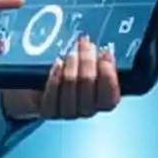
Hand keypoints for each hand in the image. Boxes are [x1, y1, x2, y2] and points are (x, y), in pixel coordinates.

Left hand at [1, 36, 120, 120]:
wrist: (47, 88)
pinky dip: (55, 77)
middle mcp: (87, 111)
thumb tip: (106, 51)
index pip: (110, 96)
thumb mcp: (93, 65)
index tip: (104, 52)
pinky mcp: (50, 112)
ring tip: (71, 53)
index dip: (108, 73)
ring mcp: (68, 113)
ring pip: (70, 88)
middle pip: (88, 85)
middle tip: (84, 43)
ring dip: (71, 66)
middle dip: (87, 60)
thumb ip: (101, 61)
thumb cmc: (76, 72)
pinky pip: (52, 95)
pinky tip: (58, 64)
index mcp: (103, 102)